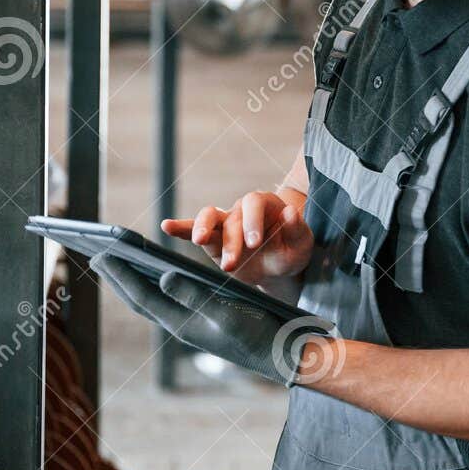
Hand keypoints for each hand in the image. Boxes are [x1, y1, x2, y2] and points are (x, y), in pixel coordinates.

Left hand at [91, 254, 332, 385]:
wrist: (281, 355)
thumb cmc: (258, 332)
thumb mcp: (226, 312)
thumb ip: (194, 294)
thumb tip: (161, 276)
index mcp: (183, 323)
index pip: (142, 295)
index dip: (119, 275)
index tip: (99, 255)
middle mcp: (181, 325)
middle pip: (140, 299)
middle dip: (118, 278)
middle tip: (97, 257)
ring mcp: (190, 326)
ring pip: (151, 302)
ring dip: (132, 283)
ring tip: (117, 266)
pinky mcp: (201, 323)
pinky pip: (167, 303)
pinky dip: (153, 288)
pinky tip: (153, 279)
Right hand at [162, 190, 311, 284]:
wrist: (279, 267)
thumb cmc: (292, 250)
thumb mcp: (302, 244)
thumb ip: (297, 229)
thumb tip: (290, 212)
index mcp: (266, 205)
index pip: (254, 202)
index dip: (252, 220)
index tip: (254, 243)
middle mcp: (243, 209)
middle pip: (231, 216)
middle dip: (231, 239)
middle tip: (232, 263)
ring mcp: (225, 223)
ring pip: (209, 216)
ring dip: (202, 228)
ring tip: (199, 240)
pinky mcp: (213, 239)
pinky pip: (193, 229)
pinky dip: (180, 227)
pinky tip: (166, 226)